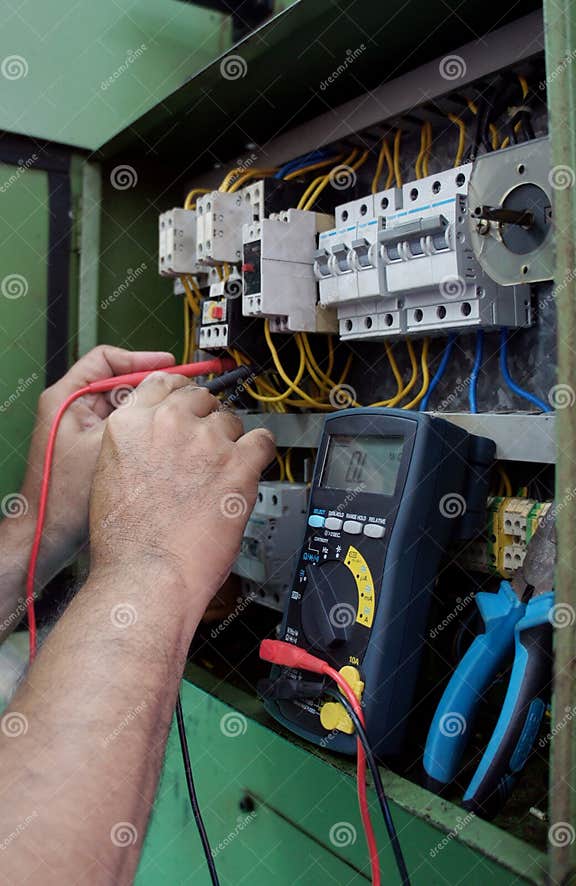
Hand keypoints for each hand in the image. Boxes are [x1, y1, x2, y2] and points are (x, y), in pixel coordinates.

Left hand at [19, 346, 175, 576]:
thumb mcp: (104, 445)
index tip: (168, 365)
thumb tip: (160, 391)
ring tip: (176, 415)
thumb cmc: (63, 496)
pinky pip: (121, 428)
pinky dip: (141, 429)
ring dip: (148, 409)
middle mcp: (71, 409)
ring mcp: (80, 429)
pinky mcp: (90, 447)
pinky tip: (162, 439)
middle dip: (150, 386)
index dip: (140, 359)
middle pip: (118, 382)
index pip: (106, 360)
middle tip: (181, 391)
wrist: (48, 534)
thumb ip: (131, 414)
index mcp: (66, 398)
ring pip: (123, 407)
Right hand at [89, 373, 274, 622]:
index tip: (190, 407)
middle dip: (206, 420)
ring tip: (223, 473)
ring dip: (231, 442)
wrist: (148, 575)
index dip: (181, 396)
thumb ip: (136, 446)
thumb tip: (158, 441)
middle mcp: (169, 423)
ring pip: (232, 421)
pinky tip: (253, 467)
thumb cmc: (127, 541)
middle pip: (202, 398)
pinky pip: (264, 441)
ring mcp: (206, 441)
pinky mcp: (238, 464)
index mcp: (131, 424)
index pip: (164, 383)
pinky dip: (262, 453)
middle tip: (206, 449)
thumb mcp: (110, 476)